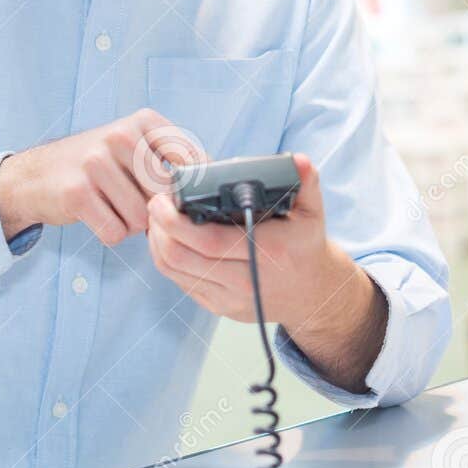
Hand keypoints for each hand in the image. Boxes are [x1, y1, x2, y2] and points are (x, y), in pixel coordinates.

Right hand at [0, 108, 204, 245]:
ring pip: (142, 218)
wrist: (36, 175)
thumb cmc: (97, 164)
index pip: (191, 160)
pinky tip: (97, 215)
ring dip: (132, 224)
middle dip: (157, 210)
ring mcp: (96, 163)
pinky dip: (111, 232)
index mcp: (143, 121)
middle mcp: (120, 135)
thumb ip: (173, 160)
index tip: (182, 199)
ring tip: (113, 206)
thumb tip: (215, 187)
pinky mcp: (76, 193)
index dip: (192, 189)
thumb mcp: (136, 146)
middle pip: (166, 195)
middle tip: (136, 202)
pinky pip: (115, 232)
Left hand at [145, 154, 385, 391]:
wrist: (312, 294)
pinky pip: (182, 284)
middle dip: (160, 229)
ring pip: (176, 272)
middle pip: (183, 257)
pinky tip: (167, 241)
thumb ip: (305, 181)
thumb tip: (296, 160)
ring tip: (157, 221)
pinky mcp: (220, 307)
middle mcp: (246, 279)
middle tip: (154, 204)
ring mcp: (230, 298)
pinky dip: (167, 261)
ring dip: (158, 244)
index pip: (209, 241)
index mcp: (267, 251)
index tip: (164, 200)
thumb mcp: (312, 212)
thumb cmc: (306, 247)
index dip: (177, 222)